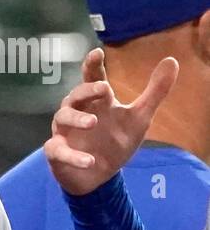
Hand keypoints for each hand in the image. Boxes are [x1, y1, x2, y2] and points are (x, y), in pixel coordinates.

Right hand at [44, 48, 177, 195]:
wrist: (99, 175)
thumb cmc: (114, 141)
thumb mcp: (140, 117)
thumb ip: (155, 91)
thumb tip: (172, 60)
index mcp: (96, 102)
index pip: (92, 79)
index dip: (93, 65)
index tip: (97, 53)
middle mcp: (77, 113)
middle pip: (75, 95)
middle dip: (86, 90)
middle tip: (103, 88)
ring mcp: (65, 132)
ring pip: (62, 118)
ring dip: (77, 119)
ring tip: (93, 123)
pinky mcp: (57, 152)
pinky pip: (58, 150)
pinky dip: (72, 156)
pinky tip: (89, 161)